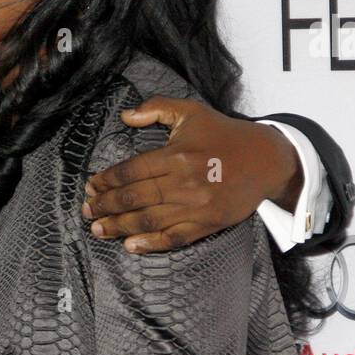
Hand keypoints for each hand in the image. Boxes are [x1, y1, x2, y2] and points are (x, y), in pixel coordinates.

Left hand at [82, 96, 301, 252]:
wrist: (266, 159)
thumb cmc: (224, 134)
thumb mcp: (191, 112)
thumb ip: (156, 109)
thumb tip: (124, 115)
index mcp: (176, 155)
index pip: (131, 171)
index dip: (106, 181)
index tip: (90, 185)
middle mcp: (184, 182)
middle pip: (135, 198)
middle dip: (106, 206)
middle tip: (88, 210)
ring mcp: (196, 206)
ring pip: (149, 220)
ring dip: (119, 226)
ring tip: (98, 229)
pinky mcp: (208, 223)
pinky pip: (174, 237)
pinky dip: (151, 243)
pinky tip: (130, 245)